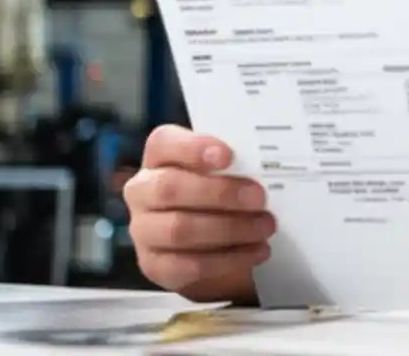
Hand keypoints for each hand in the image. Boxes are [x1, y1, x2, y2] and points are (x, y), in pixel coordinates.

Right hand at [124, 125, 274, 302]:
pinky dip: (228, 259)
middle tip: (258, 197)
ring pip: (180, 230)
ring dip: (230, 228)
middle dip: (220, 193)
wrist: (209, 244)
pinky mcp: (155, 265)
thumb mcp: (224, 172)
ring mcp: (143, 230)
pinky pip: (189, 265)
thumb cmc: (218, 196)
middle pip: (170, 189)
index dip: (193, 148)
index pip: (163, 143)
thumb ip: (235, 164)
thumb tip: (265, 165)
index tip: (228, 155)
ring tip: (265, 226)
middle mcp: (143, 191)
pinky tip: (255, 251)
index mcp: (159, 158)